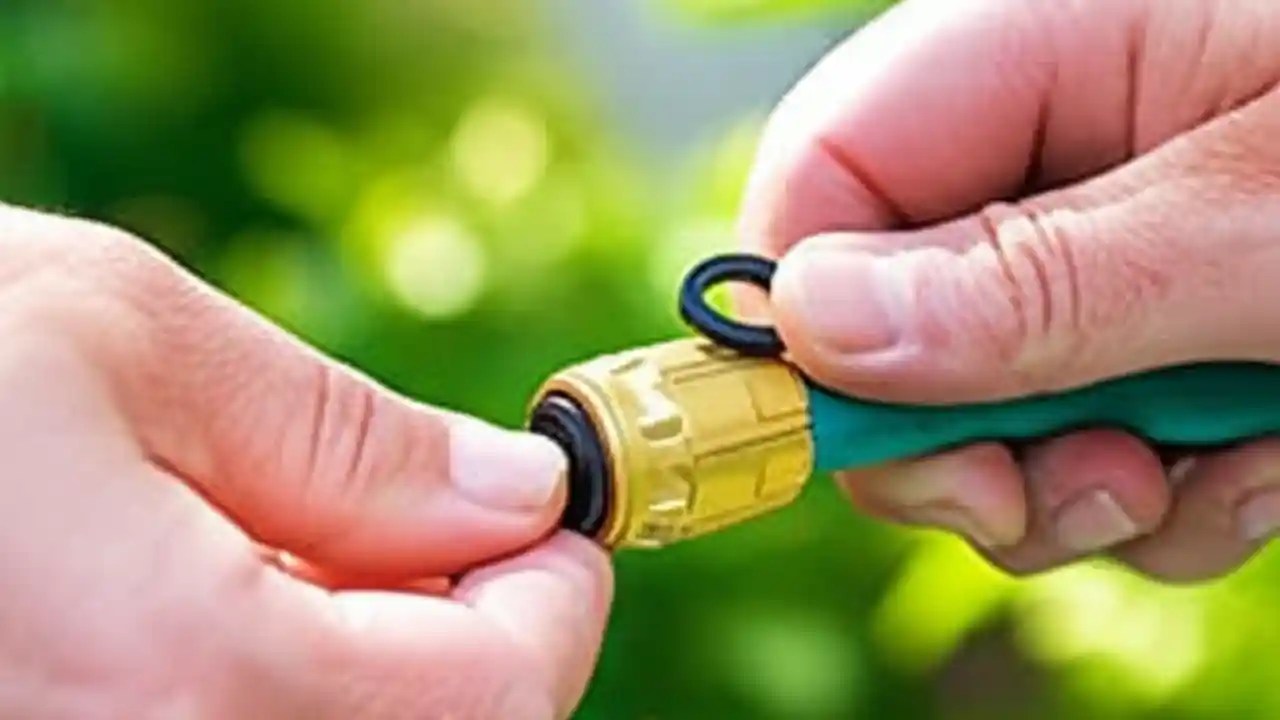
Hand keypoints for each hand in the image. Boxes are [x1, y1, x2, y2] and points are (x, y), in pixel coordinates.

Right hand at [0, 205, 609, 718]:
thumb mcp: (132, 343)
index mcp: (197, 680)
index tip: (536, 505)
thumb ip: (349, 438)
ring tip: (294, 530)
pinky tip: (228, 587)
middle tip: (414, 508)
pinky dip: (282, 672)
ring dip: (378, 645)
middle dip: (466, 619)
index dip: (554, 592)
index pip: (500, 696)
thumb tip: (515, 490)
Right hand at [739, 0, 1279, 580]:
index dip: (803, 315)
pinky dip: (1168, 491)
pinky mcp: (1164, 319)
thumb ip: (1041, 280)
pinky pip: (1093, 439)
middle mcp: (1053, 141)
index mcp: (1044, 38)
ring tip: (1215, 471)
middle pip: (887, 317)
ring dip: (1086, 486)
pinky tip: (1265, 459)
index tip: (851, 438)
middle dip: (962, 442)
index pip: (824, 175)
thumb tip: (818, 330)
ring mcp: (1107, 239)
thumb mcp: (1279, 218)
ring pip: (989, 406)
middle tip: (1060, 494)